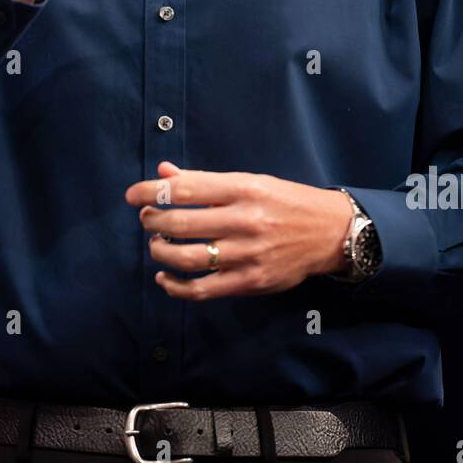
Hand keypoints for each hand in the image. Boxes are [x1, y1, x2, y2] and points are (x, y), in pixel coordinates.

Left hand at [124, 160, 353, 299]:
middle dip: (153, 221)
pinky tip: (165, 278)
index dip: (150, 192)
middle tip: (148, 219)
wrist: (330, 232)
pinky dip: (175, 287)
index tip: (132, 196)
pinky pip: (202, 289)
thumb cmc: (285, 201)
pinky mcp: (251, 281)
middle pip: (180, 223)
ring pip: (186, 257)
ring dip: (160, 252)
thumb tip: (163, 173)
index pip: (185, 188)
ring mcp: (248, 253)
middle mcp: (245, 219)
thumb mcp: (249, 181)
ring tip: (157, 244)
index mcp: (244, 188)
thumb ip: (204, 180)